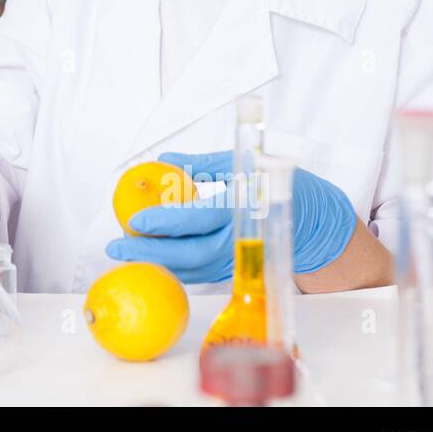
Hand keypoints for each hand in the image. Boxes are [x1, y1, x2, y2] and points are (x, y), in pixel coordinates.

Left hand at [104, 149, 358, 281]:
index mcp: (243, 207)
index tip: (135, 218)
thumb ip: (201, 163)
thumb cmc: (276, 184)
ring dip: (157, 264)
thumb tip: (163, 158)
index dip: (165, 221)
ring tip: (125, 255)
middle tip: (116, 246)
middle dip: (149, 252)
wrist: (316, 222)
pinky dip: (173, 270)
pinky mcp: (236, 270)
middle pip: (189, 253)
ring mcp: (239, 259)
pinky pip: (200, 273)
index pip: (199, 218)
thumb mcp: (242, 164)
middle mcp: (240, 239)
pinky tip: (149, 262)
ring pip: (193, 269)